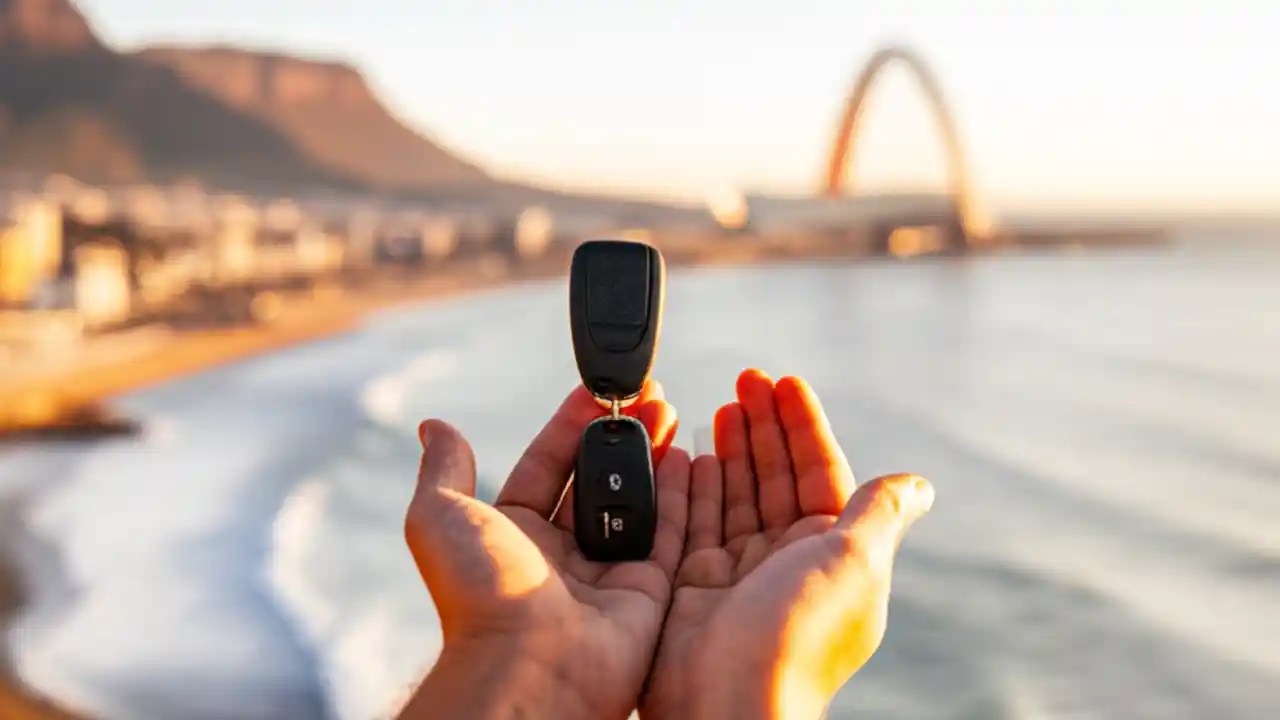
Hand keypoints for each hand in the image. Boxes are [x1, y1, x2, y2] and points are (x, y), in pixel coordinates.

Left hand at [398, 381, 689, 719]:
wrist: (528, 666)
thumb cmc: (480, 596)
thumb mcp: (440, 516)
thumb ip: (444, 469)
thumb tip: (433, 427)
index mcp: (513, 535)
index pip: (548, 465)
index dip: (571, 425)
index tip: (597, 391)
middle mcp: (560, 555)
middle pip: (598, 480)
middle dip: (621, 434)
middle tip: (646, 395)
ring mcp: (606, 575)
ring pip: (636, 503)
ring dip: (652, 456)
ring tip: (670, 412)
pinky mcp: (648, 595)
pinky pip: (671, 538)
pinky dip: (682, 498)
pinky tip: (689, 458)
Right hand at [642, 370, 933, 719]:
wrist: (729, 701)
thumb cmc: (798, 635)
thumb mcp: (855, 562)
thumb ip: (880, 512)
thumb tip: (920, 483)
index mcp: (832, 554)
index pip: (820, 473)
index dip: (803, 426)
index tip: (784, 382)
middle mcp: (787, 561)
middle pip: (776, 478)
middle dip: (763, 427)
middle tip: (745, 379)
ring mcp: (739, 573)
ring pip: (735, 496)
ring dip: (729, 450)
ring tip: (720, 407)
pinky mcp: (695, 585)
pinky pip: (693, 522)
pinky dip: (691, 487)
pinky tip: (685, 454)